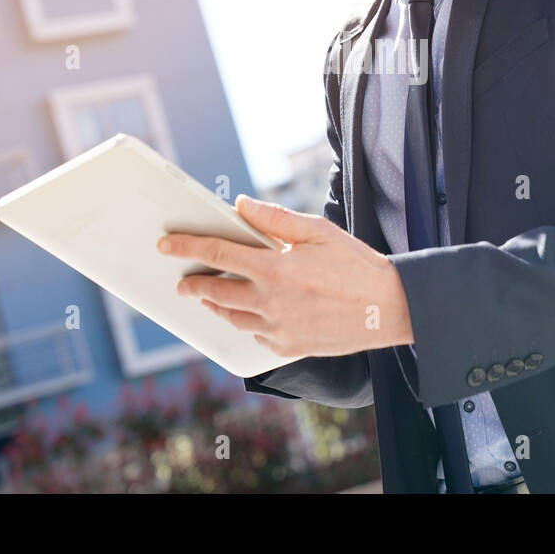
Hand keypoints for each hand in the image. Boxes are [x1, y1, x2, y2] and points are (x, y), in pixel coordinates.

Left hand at [158, 195, 414, 357]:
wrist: (388, 308)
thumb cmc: (355, 264)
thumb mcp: (317, 230)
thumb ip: (275, 218)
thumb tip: (241, 205)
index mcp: (275, 267)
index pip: (217, 252)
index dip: (186, 246)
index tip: (166, 245)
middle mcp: (270, 301)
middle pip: (214, 291)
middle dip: (193, 284)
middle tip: (182, 281)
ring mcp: (278, 329)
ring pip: (231, 317)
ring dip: (215, 305)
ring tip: (207, 297)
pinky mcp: (289, 348)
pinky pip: (255, 336)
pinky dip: (246, 323)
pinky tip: (246, 315)